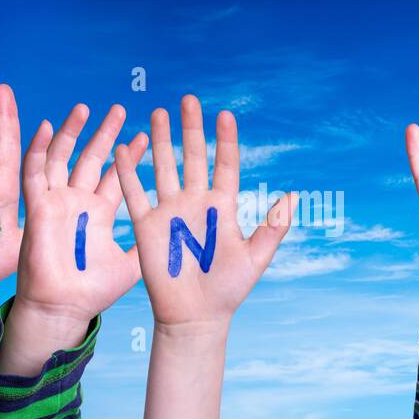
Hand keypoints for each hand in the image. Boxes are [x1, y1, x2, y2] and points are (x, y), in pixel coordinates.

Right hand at [0, 104, 148, 375]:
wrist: (62, 310)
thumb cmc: (94, 292)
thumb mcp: (135, 265)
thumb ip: (153, 245)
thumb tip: (185, 234)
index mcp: (101, 212)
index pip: (118, 175)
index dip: (131, 154)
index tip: (149, 134)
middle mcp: (78, 202)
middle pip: (92, 158)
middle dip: (105, 133)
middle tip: (119, 108)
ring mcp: (57, 202)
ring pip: (64, 157)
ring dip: (72, 132)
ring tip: (85, 108)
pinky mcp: (38, 207)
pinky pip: (34, 172)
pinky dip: (37, 149)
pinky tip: (44, 126)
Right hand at [115, 95, 296, 418]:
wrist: (195, 317)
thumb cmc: (228, 290)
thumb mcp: (255, 258)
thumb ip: (273, 227)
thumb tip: (294, 196)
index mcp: (223, 207)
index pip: (225, 165)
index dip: (225, 140)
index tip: (225, 114)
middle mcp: (196, 203)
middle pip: (193, 157)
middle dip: (190, 129)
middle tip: (188, 100)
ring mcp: (170, 212)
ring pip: (164, 167)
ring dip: (160, 141)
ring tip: (157, 113)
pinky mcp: (146, 227)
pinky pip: (135, 194)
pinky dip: (129, 173)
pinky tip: (124, 150)